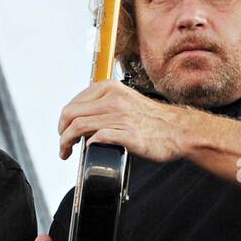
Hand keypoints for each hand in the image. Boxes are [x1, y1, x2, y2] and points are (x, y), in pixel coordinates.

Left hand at [58, 80, 187, 162]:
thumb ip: (103, 104)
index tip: (63, 131)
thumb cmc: (152, 119)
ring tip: (66, 152)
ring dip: (67, 142)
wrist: (179, 130)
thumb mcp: (124, 100)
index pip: (72, 104)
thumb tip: (79, 118)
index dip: (63, 121)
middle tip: (63, 145)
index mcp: (110, 88)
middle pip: (71, 115)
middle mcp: (113, 99)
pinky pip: (98, 137)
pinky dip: (88, 145)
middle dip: (61, 133)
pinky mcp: (128, 134)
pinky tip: (89, 150)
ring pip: (79, 127)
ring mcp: (121, 116)